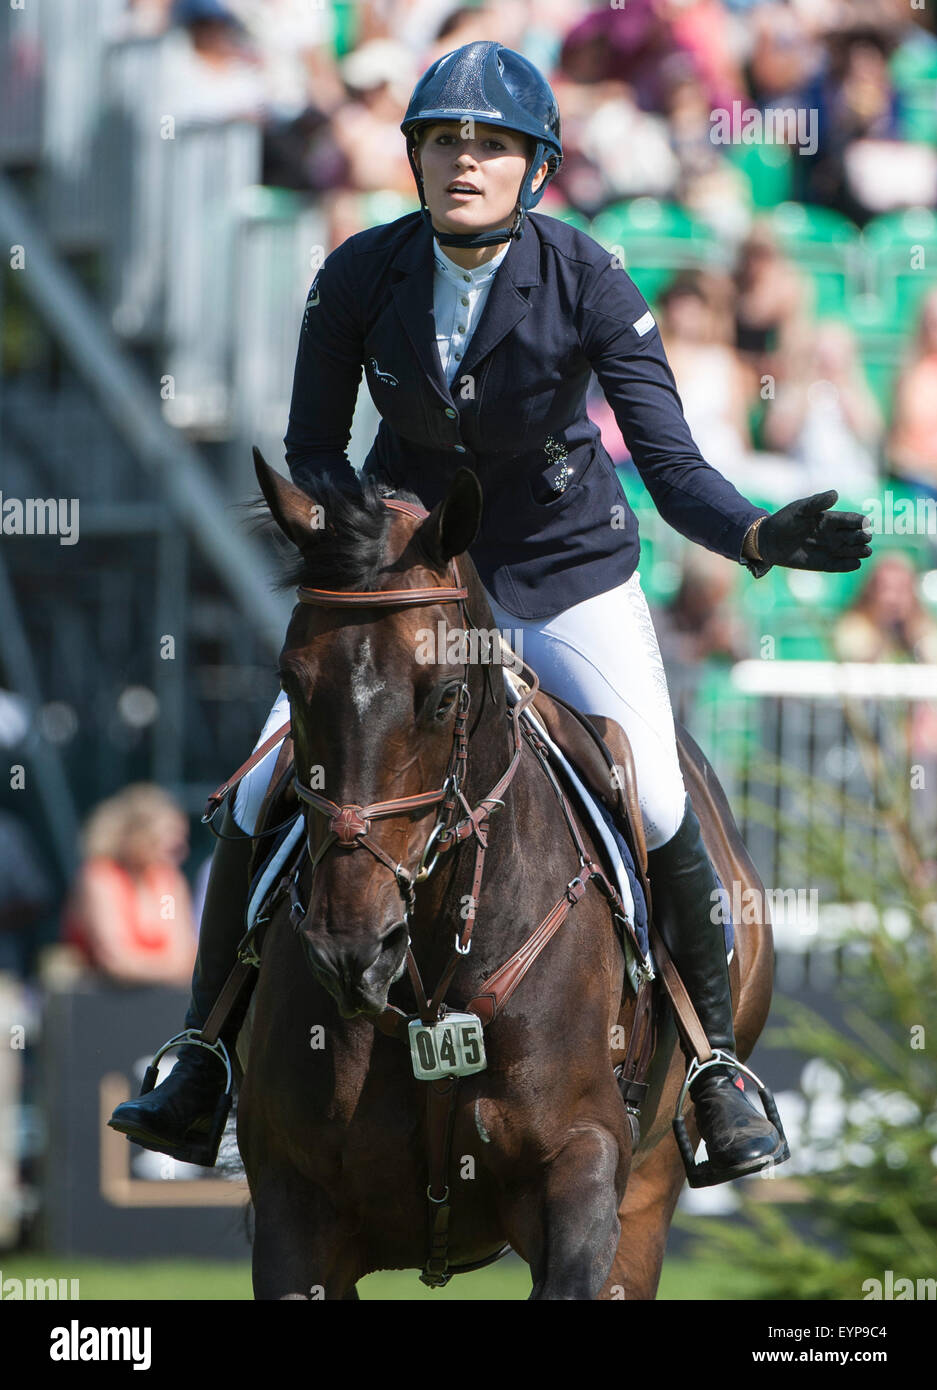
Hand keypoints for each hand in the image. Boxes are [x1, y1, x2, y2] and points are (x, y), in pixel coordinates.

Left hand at [758, 490, 872, 571]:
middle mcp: (833, 534)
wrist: (769, 540)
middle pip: (854, 536)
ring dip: (859, 551)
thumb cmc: (785, 520)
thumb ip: (817, 502)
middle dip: (861, 537)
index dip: (859, 521)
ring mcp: (829, 549)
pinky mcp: (822, 563)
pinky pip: (838, 565)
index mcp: (831, 519)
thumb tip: (835, 494)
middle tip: (866, 538)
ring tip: (866, 551)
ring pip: (849, 551)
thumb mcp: (800, 509)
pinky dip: (847, 565)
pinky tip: (856, 564)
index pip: (850, 520)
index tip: (865, 522)